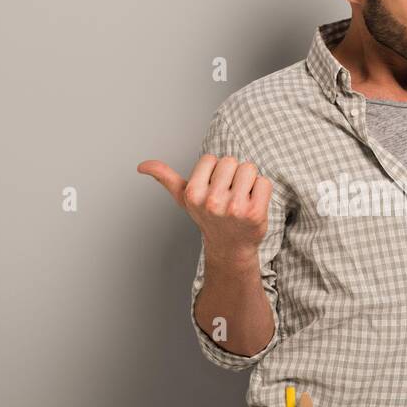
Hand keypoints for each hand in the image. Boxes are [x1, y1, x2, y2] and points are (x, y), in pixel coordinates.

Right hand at [138, 155, 271, 258]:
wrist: (230, 247)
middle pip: (231, 161)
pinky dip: (262, 190)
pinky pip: (264, 182)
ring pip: (249, 168)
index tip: (213, 189)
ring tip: (241, 198)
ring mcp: (234, 208)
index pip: (211, 159)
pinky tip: (253, 205)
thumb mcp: (184, 199)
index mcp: (193, 194)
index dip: (215, 172)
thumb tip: (142, 165)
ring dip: (249, 181)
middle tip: (229, 195)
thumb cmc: (209, 218)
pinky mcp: (255, 213)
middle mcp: (212, 202)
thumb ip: (166, 178)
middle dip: (232, 175)